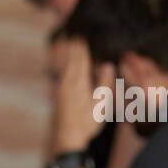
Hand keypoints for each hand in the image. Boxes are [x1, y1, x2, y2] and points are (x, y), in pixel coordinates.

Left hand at [53, 36, 114, 152]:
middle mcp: (67, 80)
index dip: (82, 42)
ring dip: (70, 52)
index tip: (83, 28)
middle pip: (70, 57)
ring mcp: (61, 87)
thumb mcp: (100, 103)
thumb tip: (107, 64)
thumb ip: (104, 82)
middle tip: (75, 28)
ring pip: (65, 64)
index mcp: (77, 80)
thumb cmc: (86, 122)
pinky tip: (70, 65)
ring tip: (72, 40)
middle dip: (74, 43)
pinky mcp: (59, 94)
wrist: (67, 139)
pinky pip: (64, 72)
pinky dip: (68, 64)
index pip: (80, 55)